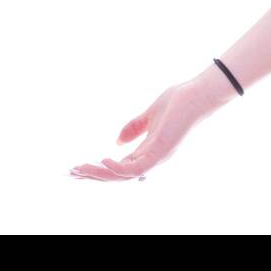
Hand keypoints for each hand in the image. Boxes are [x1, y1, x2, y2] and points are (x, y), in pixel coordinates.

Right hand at [69, 79, 219, 180]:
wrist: (199, 94)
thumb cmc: (180, 102)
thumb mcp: (150, 115)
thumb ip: (134, 127)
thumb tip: (116, 141)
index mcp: (149, 151)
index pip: (120, 167)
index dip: (98, 169)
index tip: (77, 167)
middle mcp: (152, 159)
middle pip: (117, 175)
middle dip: (93, 176)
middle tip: (70, 173)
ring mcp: (157, 157)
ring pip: (122, 176)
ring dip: (99, 174)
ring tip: (79, 169)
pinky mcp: (161, 152)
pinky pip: (135, 168)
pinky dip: (117, 168)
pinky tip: (102, 160)